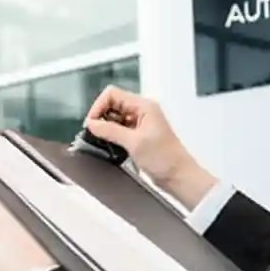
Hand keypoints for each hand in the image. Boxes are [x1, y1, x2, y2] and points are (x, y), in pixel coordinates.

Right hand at [83, 86, 217, 209]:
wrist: (178, 175)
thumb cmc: (166, 158)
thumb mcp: (134, 142)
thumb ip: (110, 131)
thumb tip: (92, 124)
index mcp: (145, 106)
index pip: (112, 94)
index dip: (99, 106)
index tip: (92, 123)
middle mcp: (143, 111)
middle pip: (112, 104)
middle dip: (101, 117)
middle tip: (95, 133)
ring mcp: (140, 123)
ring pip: (114, 117)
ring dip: (106, 127)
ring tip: (103, 141)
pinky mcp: (138, 135)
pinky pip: (119, 129)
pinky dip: (112, 135)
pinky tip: (111, 146)